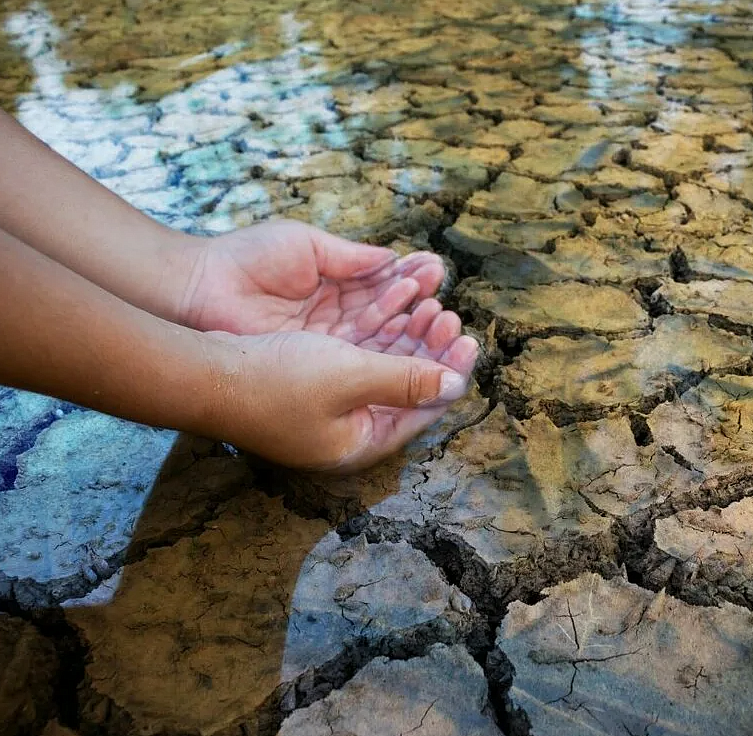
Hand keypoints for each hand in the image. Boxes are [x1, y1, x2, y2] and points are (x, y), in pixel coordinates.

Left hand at [179, 219, 446, 343]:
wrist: (199, 289)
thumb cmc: (245, 260)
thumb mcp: (306, 247)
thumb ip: (351, 258)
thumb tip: (394, 260)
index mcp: (334, 285)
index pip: (383, 286)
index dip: (411, 281)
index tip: (436, 271)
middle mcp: (336, 319)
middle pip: (389, 318)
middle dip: (420, 310)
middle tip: (444, 304)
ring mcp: (327, 345)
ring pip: (380, 342)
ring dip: (411, 332)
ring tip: (438, 318)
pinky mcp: (315, 366)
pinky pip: (360, 361)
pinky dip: (388, 352)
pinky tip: (412, 340)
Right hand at [205, 325, 478, 471]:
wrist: (201, 372)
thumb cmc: (274, 380)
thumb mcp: (350, 377)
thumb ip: (406, 380)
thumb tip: (456, 385)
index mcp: (361, 442)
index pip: (423, 410)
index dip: (450, 373)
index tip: (470, 339)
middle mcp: (348, 430)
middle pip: (407, 388)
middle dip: (430, 349)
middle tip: (449, 315)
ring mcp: (328, 409)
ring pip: (383, 368)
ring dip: (406, 336)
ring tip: (428, 303)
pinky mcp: (310, 384)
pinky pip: (358, 357)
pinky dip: (377, 333)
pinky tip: (392, 306)